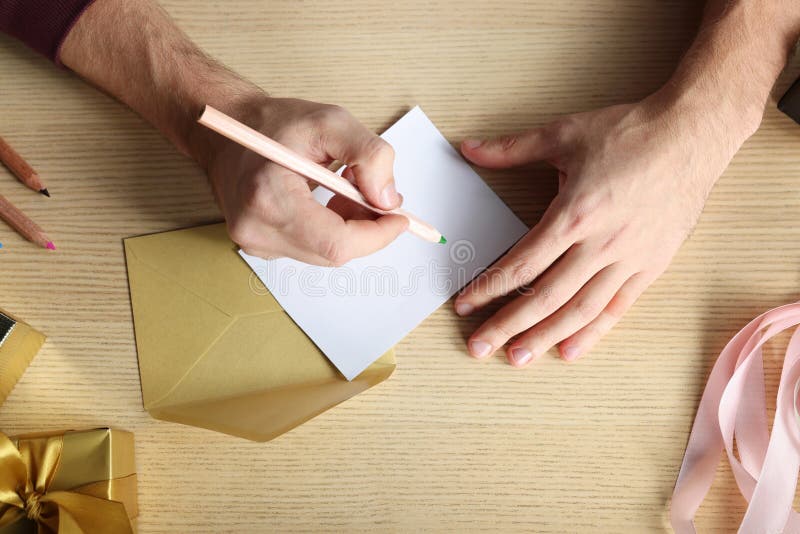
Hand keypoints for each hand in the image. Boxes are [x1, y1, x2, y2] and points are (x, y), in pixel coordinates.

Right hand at [205, 96, 407, 265]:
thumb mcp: (331, 121)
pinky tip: (327, 202)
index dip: (376, 236)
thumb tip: (388, 200)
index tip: (399, 219)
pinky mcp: (258, 246)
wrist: (227, 131)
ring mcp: (253, 242)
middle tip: (375, 196)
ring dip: (349, 229)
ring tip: (347, 190)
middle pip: (333, 253)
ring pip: (324, 254)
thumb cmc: (273, 124)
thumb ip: (370, 156)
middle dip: (365, 229)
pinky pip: (310, 250)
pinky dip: (330, 231)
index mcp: (268, 197)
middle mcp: (256, 228)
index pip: (335, 243)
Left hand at [454, 90, 752, 366]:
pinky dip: (593, 331)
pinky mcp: (652, 265)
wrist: (692, 135)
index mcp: (574, 214)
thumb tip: (469, 149)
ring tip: (517, 358)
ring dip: (545, 337)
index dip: (489, 287)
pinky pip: (617, 307)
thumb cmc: (629, 133)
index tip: (465, 305)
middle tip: (479, 347)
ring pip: (580, 309)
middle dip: (507, 325)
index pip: (522, 263)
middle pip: (545, 296)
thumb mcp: (563, 133)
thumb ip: (512, 149)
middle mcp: (600, 244)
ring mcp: (629, 259)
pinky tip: (569, 350)